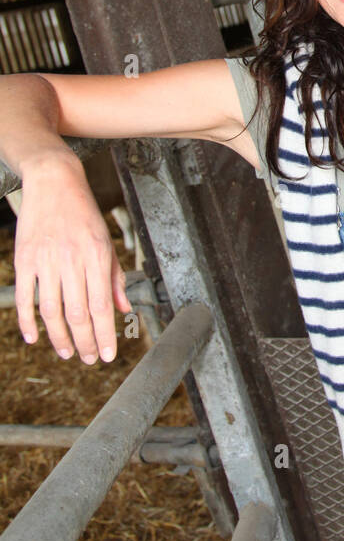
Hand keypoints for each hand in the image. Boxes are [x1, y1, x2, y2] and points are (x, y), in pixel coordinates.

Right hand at [14, 153, 132, 364]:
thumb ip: (115, 277)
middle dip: (85, 342)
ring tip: (67, 352)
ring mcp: (45, 260)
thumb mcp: (106, 240)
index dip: (105, 334)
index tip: (107, 355)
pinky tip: (34, 337)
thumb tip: (123, 310)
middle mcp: (72, 259)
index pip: (102, 305)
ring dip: (59, 337)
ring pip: (51, 310)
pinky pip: (25, 297)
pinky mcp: (24, 259)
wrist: (54, 181)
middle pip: (78, 312)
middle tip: (88, 359)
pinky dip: (28, 320)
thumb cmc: (84, 212)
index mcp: (97, 255)